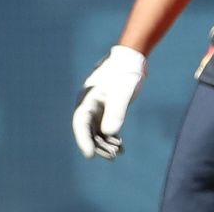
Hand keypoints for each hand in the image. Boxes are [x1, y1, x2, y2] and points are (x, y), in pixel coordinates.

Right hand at [72, 45, 146, 159]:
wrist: (133, 58)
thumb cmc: (125, 72)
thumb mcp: (122, 92)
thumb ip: (116, 112)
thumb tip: (109, 133)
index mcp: (87, 100)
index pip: (80, 124)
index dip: (83, 141)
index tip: (90, 155)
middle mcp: (90, 106)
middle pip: (89, 131)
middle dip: (99, 145)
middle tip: (112, 156)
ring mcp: (99, 108)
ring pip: (98, 131)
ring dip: (106, 143)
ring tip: (118, 153)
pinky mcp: (109, 109)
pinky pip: (107, 127)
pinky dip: (113, 137)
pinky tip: (121, 146)